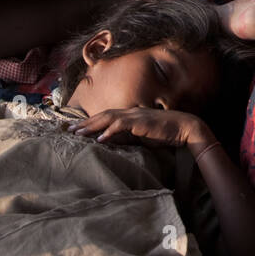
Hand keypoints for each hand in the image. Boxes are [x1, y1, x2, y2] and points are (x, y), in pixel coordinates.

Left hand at [67, 108, 211, 150]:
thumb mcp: (142, 137)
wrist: (185, 129)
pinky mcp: (141, 122)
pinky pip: (122, 125)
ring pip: (108, 118)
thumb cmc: (165, 134)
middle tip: (69, 130)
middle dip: (86, 123)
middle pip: (103, 115)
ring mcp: (135, 116)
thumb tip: (110, 143)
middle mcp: (130, 112)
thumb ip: (127, 138)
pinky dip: (109, 131)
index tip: (77, 129)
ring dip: (92, 125)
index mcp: (131, 115)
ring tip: (79, 134)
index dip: (91, 122)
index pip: (106, 117)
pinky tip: (100, 138)